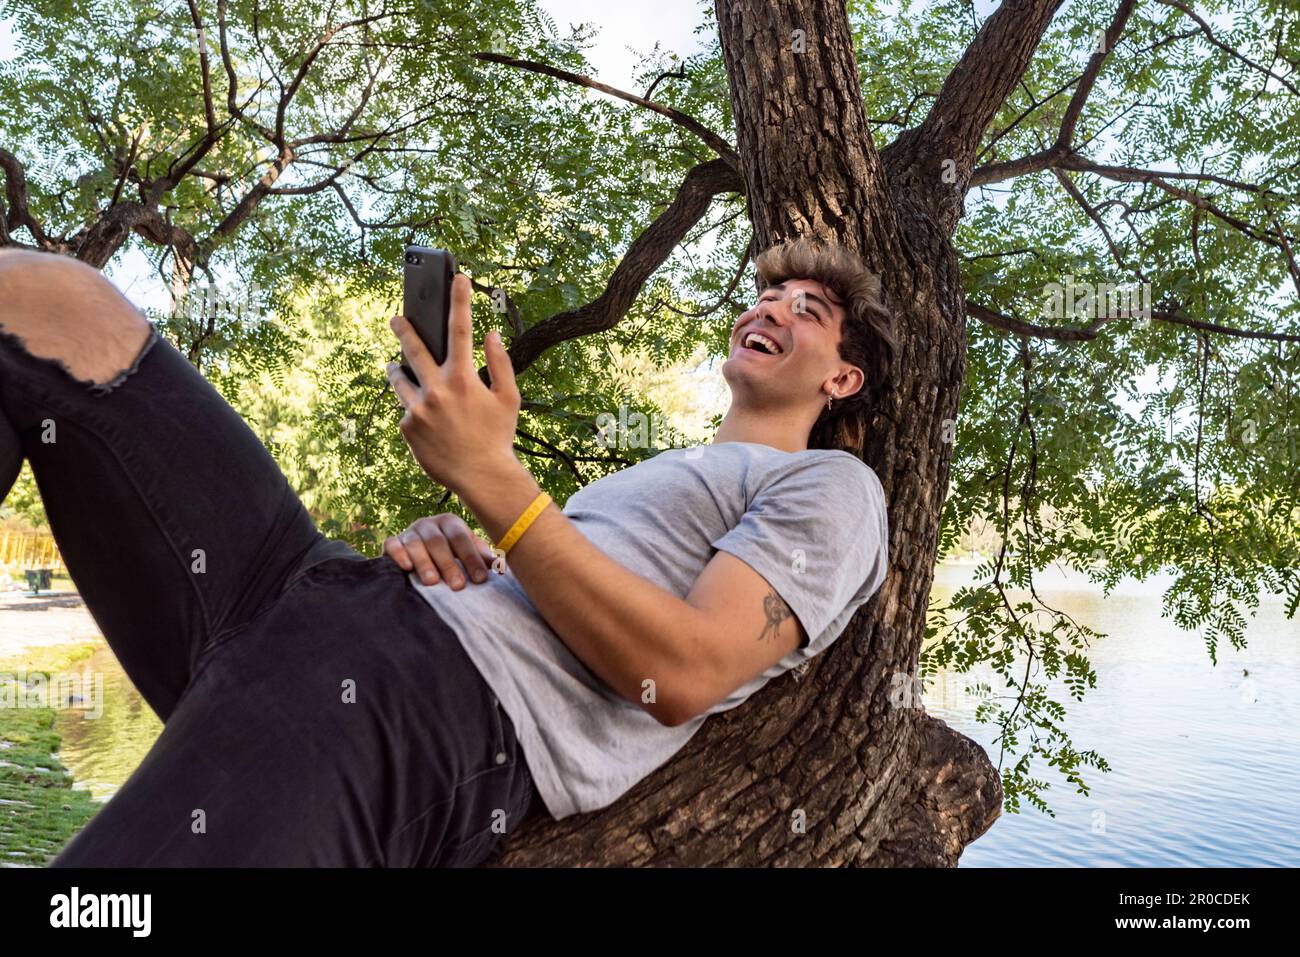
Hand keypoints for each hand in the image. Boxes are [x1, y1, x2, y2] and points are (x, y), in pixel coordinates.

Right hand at [383, 513, 498, 588]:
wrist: (420, 550)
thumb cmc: (451, 553)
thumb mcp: (468, 551)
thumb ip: (482, 557)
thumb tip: (502, 567)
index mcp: (450, 523)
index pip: (462, 538)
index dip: (472, 558)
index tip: (481, 579)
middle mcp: (429, 524)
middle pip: (438, 542)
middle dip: (449, 565)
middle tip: (458, 587)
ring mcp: (409, 532)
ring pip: (416, 545)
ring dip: (424, 563)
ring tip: (432, 582)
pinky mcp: (393, 542)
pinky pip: (393, 545)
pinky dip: (398, 555)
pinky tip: (405, 568)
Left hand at [385, 272, 520, 493]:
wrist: (480, 476)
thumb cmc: (498, 436)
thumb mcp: (509, 399)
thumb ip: (500, 364)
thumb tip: (491, 336)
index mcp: (462, 378)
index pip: (460, 329)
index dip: (459, 300)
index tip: (458, 278)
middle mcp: (436, 389)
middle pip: (413, 348)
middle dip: (404, 329)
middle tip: (396, 319)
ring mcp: (417, 408)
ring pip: (399, 379)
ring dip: (398, 369)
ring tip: (397, 367)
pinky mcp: (406, 427)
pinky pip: (406, 409)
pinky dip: (415, 408)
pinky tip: (427, 420)